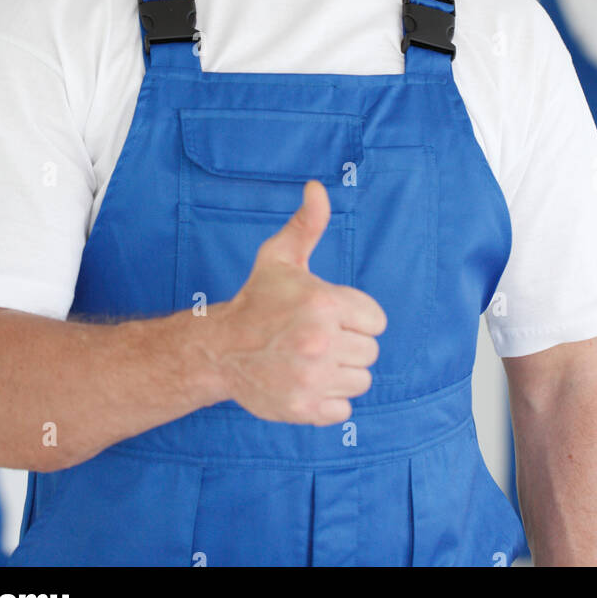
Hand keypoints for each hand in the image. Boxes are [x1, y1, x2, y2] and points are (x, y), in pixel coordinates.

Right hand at [212, 179, 386, 425]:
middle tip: (317, 338)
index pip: (376, 321)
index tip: (330, 315)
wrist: (220, 348)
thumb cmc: (258, 300)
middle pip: (370, 352)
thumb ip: (307, 224)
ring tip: (313, 359)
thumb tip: (317, 188)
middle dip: (348, 344)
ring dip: (341, 373)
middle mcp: (321, 342)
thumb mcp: (281, 258)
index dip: (356, 317)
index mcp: (324, 303)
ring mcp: (312, 378)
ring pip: (361, 381)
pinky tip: (307, 381)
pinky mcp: (304, 409)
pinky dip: (329, 400)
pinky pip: (343, 409)